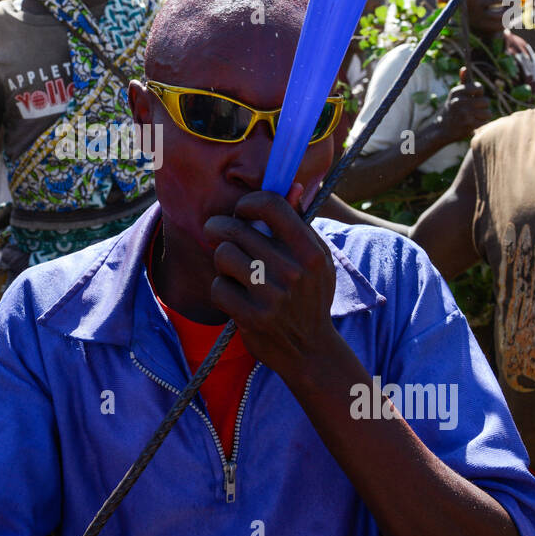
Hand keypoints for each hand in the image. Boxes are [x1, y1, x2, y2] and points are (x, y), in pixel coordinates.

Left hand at [202, 188, 339, 386]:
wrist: (311, 350)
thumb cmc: (309, 296)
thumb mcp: (316, 261)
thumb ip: (299, 225)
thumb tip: (293, 185)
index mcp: (311, 252)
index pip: (271, 206)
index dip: (248, 203)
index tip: (242, 212)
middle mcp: (293, 271)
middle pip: (236, 229)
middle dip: (220, 229)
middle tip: (218, 233)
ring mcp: (272, 295)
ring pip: (223, 254)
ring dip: (222, 261)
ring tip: (232, 269)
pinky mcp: (252, 317)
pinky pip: (218, 287)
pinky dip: (221, 290)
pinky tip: (234, 296)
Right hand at [434, 67, 491, 143]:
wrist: (442, 129)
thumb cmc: (452, 110)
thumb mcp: (455, 95)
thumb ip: (463, 82)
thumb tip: (465, 68)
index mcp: (456, 92)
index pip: (479, 88)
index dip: (479, 93)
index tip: (474, 97)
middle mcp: (459, 101)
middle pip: (485, 101)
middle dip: (483, 106)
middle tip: (474, 109)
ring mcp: (464, 113)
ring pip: (487, 112)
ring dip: (483, 116)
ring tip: (473, 117)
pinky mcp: (468, 124)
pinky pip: (484, 121)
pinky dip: (480, 123)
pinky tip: (472, 124)